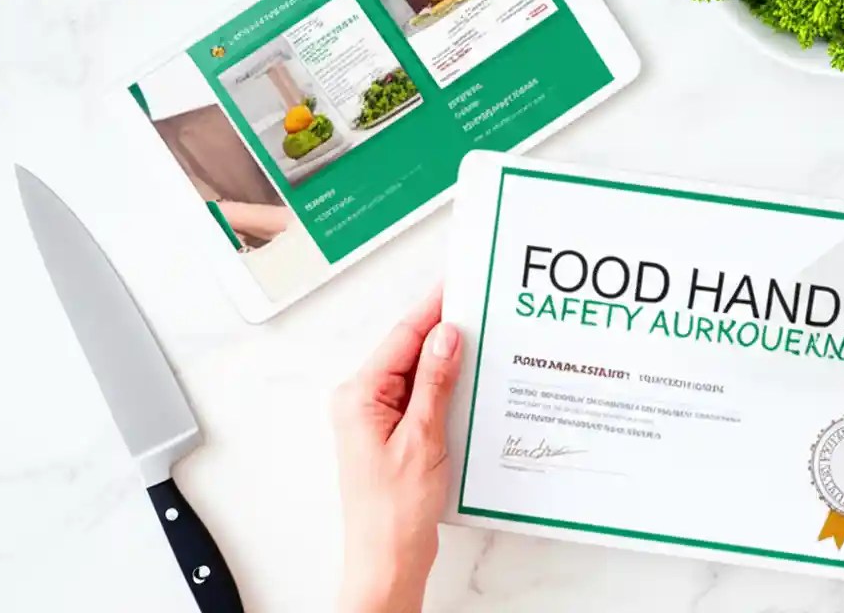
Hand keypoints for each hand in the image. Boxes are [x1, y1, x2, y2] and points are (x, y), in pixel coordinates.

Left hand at [332, 290, 461, 612]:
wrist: (387, 559)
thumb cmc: (393, 512)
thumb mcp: (422, 439)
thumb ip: (434, 383)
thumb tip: (446, 335)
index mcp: (359, 396)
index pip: (402, 338)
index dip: (432, 308)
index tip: (457, 284)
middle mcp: (363, 401)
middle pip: (409, 351)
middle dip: (445, 330)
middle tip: (481, 306)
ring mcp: (378, 418)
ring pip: (418, 373)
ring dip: (449, 360)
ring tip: (483, 338)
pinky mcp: (395, 434)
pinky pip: (423, 397)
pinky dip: (446, 387)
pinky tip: (471, 381)